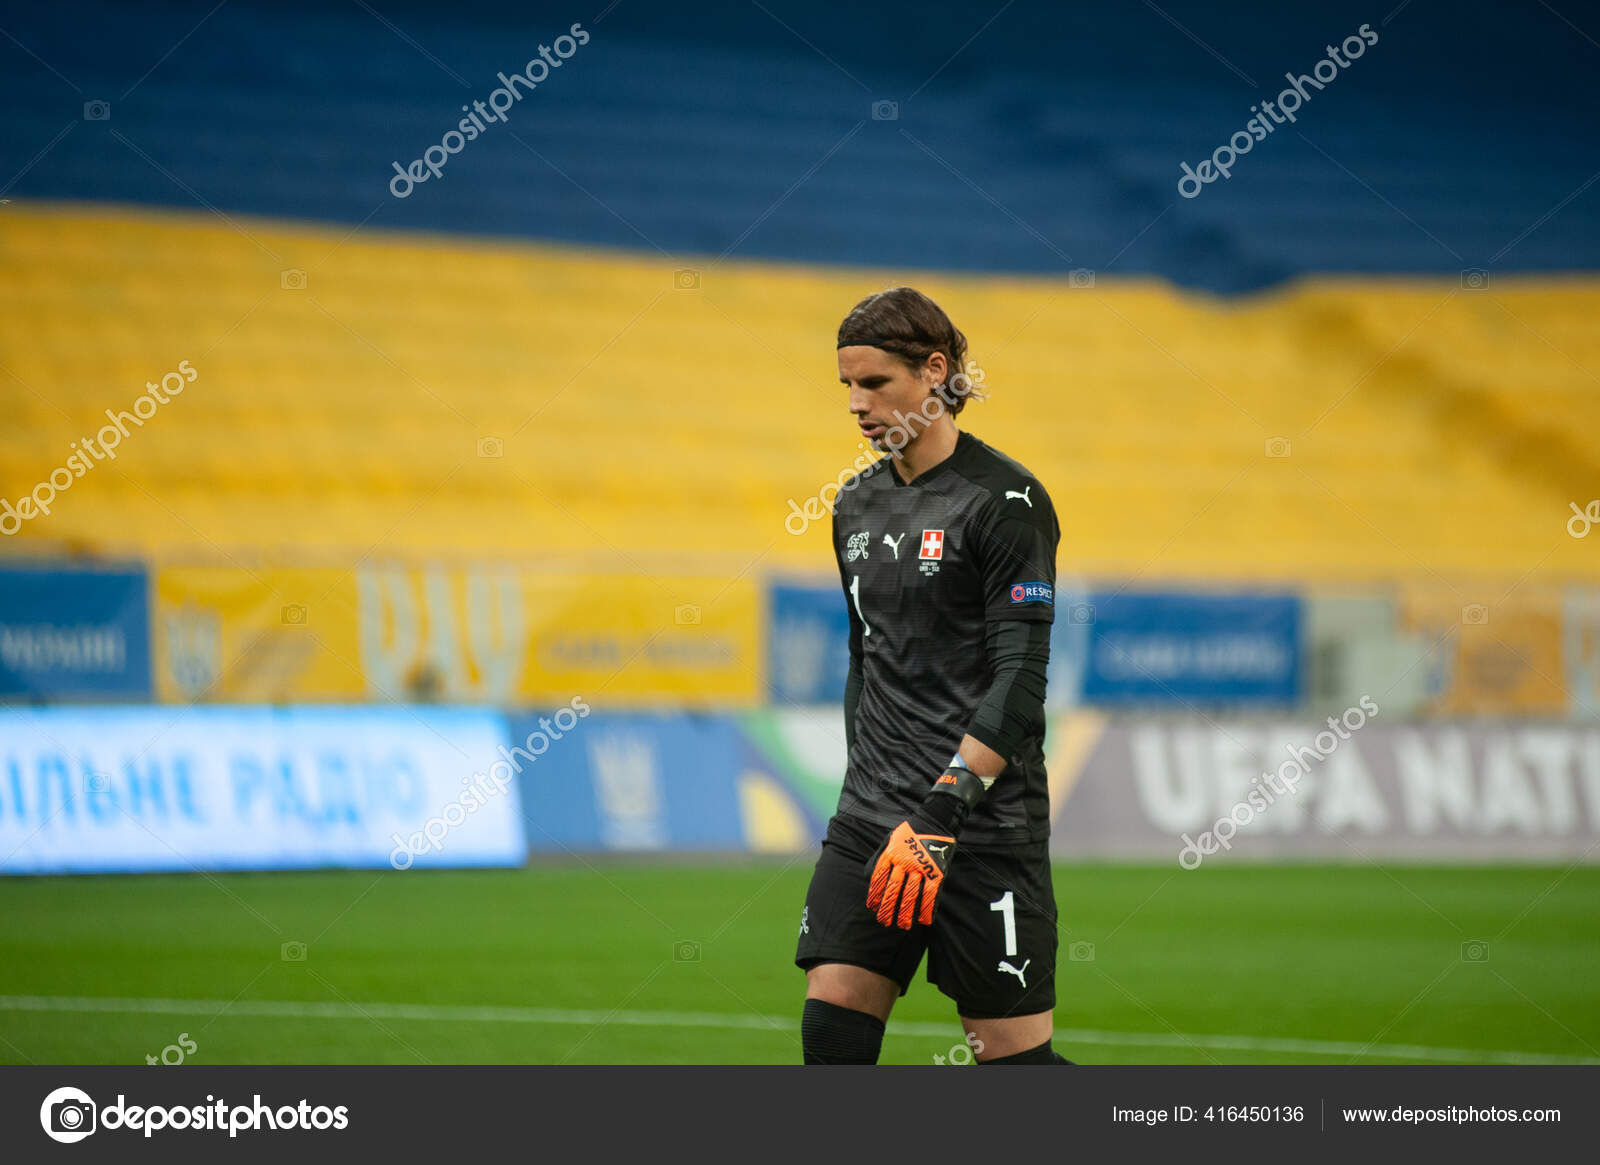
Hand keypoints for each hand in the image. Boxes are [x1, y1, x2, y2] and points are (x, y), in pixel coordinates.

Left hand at [865, 763, 987, 929]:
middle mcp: (905, 861)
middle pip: (893, 889)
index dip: (874, 894)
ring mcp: (921, 866)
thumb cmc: (910, 831)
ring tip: (902, 926)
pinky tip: (923, 920)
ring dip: (906, 913)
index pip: (879, 878)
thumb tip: (868, 877)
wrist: (936, 819)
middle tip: (884, 921)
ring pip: (911, 895)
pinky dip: (927, 909)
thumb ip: (879, 857)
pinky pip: (931, 894)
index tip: (872, 907)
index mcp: (891, 853)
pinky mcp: (937, 871)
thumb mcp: (889, 839)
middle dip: (888, 908)